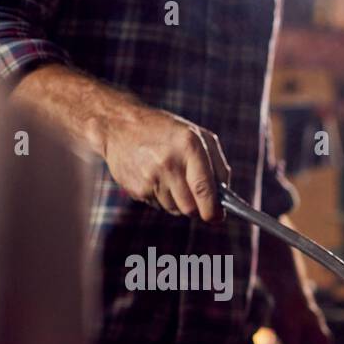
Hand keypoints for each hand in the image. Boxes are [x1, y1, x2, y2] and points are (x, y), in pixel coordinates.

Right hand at [100, 105, 230, 220]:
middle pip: (190, 207)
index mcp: (189, 146)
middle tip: (195, 197)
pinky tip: (155, 178)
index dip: (213, 211)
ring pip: (175, 209)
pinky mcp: (136, 188)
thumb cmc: (166, 131)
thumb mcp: (198, 136)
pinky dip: (162, 198)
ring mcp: (150, 176)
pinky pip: (158, 206)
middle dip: (196, 207)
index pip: (204, 189)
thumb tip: (225, 198)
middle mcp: (168, 162)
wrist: (118, 125)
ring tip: (170, 178)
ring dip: (178, 202)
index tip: (217, 218)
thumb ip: (218, 166)